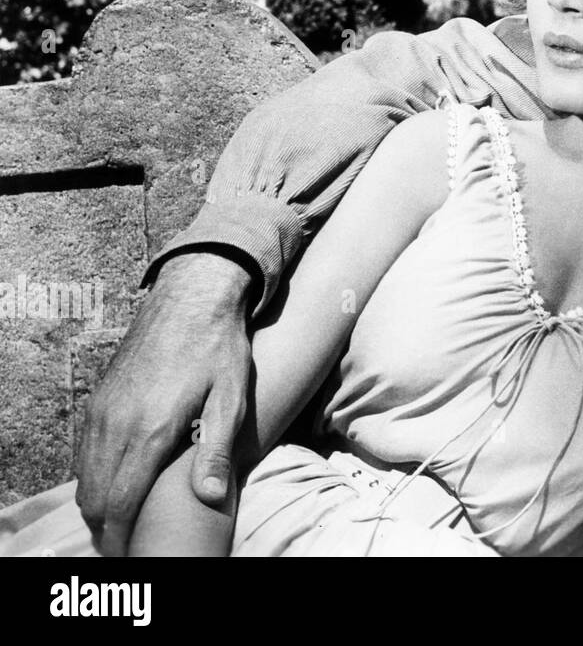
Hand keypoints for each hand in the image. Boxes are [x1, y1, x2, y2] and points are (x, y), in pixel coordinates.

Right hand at [75, 252, 252, 556]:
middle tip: (132, 542)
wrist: (191, 298)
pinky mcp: (97, 400)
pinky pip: (84, 453)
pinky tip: (118, 482)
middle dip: (107, 528)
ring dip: (98, 504)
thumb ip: (216, 449)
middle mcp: (115, 423)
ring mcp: (101, 411)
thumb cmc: (218, 348)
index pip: (120, 502)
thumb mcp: (231, 397)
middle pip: (94, 497)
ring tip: (126, 519)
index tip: (136, 553)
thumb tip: (209, 498)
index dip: (122, 536)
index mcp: (149, 429)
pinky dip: (93, 477)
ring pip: (83, 477)